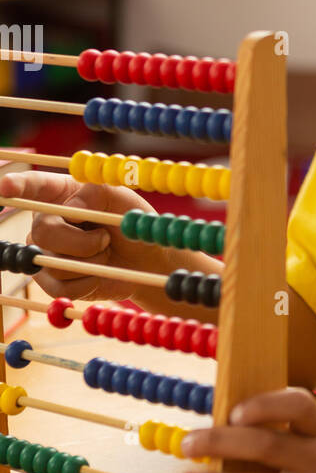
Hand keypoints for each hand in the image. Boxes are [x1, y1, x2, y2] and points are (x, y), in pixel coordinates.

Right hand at [0, 170, 160, 302]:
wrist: (144, 260)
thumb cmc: (128, 222)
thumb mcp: (123, 200)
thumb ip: (98, 193)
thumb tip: (71, 207)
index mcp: (59, 193)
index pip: (33, 186)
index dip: (17, 185)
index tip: (5, 186)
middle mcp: (44, 221)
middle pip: (43, 232)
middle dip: (82, 241)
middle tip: (105, 238)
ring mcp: (43, 252)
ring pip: (54, 262)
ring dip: (91, 261)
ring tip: (104, 253)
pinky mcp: (50, 281)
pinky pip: (62, 287)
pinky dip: (89, 282)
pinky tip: (99, 272)